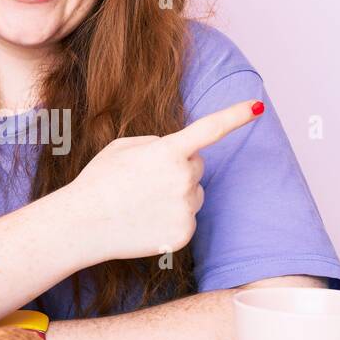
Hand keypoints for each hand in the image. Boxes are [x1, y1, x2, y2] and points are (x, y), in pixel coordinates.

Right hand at [60, 100, 263, 262]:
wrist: (83, 225)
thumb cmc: (99, 181)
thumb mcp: (123, 148)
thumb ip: (158, 144)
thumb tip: (182, 154)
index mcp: (168, 151)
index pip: (210, 129)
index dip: (235, 116)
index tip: (256, 106)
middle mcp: (183, 179)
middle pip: (197, 165)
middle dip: (178, 168)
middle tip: (144, 180)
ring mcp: (185, 208)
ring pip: (194, 193)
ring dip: (176, 194)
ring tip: (141, 202)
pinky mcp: (184, 233)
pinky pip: (187, 217)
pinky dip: (171, 218)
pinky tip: (145, 220)